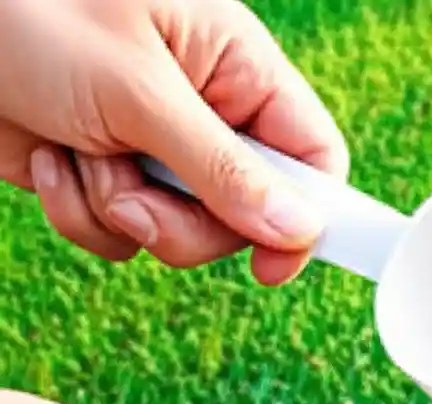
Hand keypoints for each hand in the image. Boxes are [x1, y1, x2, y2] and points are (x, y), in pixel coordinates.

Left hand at [0, 0, 345, 284]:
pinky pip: (120, 233)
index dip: (308, 214)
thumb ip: (223, 167)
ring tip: (80, 157)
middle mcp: (206, 111)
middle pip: (246, 213)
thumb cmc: (33, 11)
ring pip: (179, 232)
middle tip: (134, 199)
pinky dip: (79, 212)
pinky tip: (50, 158)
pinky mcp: (103, 173)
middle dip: (185, 222)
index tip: (274, 265)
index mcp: (237, 68)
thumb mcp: (136, 92)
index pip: (312, 154)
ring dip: (122, 213)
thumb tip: (301, 229)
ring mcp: (153, 146)